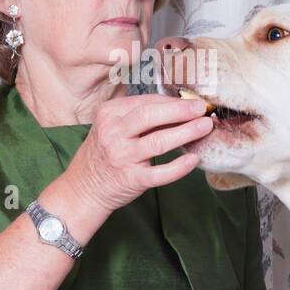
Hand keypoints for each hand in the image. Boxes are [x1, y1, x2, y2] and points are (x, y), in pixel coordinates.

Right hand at [63, 94, 214, 213]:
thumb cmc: (104, 154)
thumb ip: (138, 117)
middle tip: (201, 108)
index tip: (191, 101)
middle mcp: (112, 134)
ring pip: (158, 141)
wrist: (83, 188)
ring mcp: (121, 157)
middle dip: (180, 110)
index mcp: (108, 114)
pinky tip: (194, 159)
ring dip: (186, 132)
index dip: (171, 100)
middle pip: (150, 116)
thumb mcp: (112, 128)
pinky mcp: (130, 179)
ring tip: (205, 126)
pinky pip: (160, 173)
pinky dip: (179, 167)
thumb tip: (179, 108)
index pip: (145, 102)